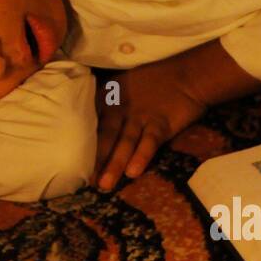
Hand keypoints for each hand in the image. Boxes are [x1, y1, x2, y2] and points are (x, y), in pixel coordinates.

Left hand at [92, 61, 206, 190]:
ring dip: (114, 164)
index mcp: (108, 97)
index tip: (73, 165)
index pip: (90, 122)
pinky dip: (141, 156)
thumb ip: (107, 102)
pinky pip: (149, 142)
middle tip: (87, 182)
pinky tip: (133, 172)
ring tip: (105, 185)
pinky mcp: (160, 124)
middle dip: (96, 159)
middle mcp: (120, 107)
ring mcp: (140, 116)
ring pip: (124, 142)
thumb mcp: (123, 85)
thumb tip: (88, 126)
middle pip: (105, 136)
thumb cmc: (153, 81)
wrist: (187, 75)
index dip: (81, 143)